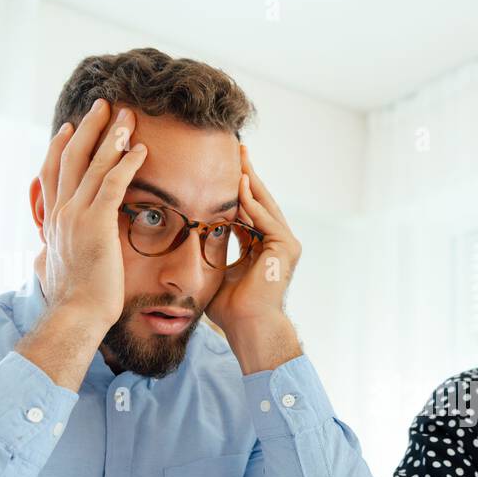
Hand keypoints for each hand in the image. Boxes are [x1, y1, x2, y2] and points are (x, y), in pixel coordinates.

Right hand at [37, 98, 147, 330]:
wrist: (76, 315)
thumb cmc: (72, 302)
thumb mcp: (52, 271)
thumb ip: (48, 257)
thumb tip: (41, 259)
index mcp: (53, 221)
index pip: (52, 173)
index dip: (61, 147)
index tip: (70, 127)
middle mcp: (61, 212)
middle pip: (71, 157)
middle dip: (88, 128)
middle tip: (102, 105)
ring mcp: (76, 215)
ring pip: (93, 164)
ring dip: (111, 136)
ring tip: (127, 116)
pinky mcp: (96, 223)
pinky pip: (113, 183)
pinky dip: (126, 163)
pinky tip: (140, 149)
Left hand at [207, 145, 301, 332]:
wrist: (247, 326)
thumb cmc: (230, 309)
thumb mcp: (218, 271)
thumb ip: (214, 250)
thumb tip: (191, 237)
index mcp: (263, 249)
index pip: (250, 212)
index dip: (238, 191)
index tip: (225, 170)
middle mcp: (278, 245)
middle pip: (261, 202)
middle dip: (248, 176)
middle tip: (237, 149)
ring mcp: (285, 246)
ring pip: (265, 205)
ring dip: (251, 180)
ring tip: (240, 157)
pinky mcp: (286, 248)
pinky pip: (267, 218)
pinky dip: (253, 202)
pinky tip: (240, 184)